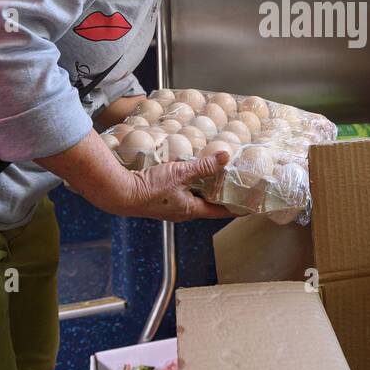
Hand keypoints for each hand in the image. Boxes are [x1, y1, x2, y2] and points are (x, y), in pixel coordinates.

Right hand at [114, 151, 233, 221]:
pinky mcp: (161, 200)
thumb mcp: (180, 173)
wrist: (121, 194)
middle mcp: (183, 212)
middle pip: (208, 205)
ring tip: (214, 177)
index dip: (235, 208)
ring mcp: (171, 208)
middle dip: (220, 196)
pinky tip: (188, 174)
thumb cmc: (151, 188)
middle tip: (233, 186)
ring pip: (194, 199)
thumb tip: (225, 157)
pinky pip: (181, 194)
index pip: (220, 212)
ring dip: (204, 189)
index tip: (248, 206)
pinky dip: (190, 185)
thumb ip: (203, 166)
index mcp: (191, 210)